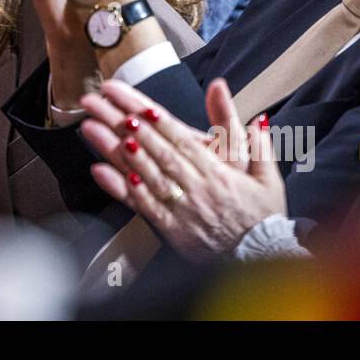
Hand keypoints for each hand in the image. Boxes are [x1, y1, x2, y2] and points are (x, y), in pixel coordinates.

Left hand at [80, 78, 286, 259]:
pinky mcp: (172, 231)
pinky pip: (142, 206)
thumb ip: (253, 141)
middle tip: (98, 102)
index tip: (131, 99)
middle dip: (124, 122)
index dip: (153, 117)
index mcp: (217, 172)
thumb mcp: (267, 176)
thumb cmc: (263, 218)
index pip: (179, 137)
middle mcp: (196, 187)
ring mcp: (182, 209)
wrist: (264, 259)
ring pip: (144, 173)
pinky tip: (100, 171)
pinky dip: (121, 189)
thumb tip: (244, 108)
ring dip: (114, 149)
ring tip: (92, 128)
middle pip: (154, 149)